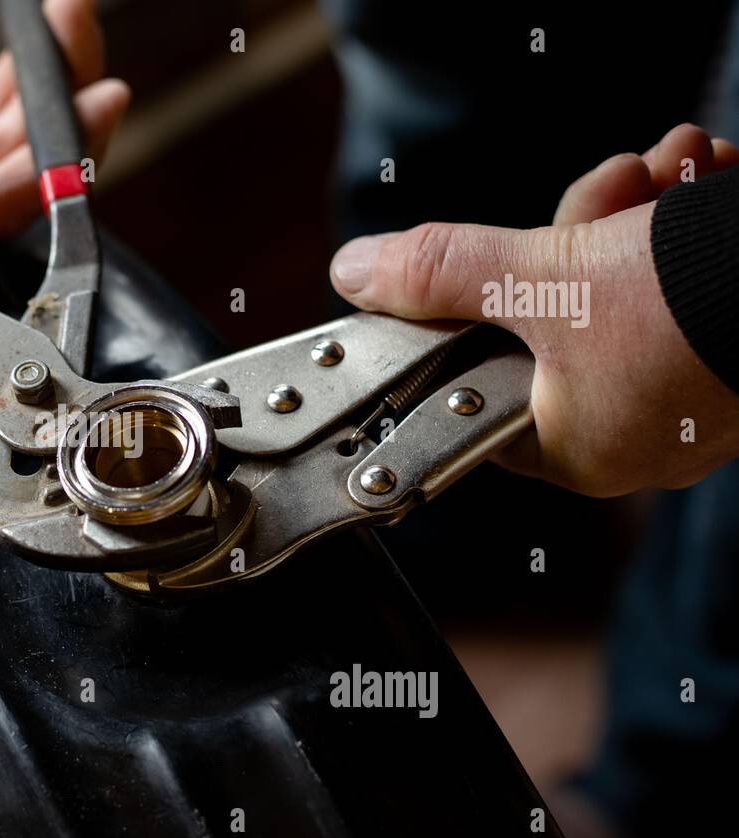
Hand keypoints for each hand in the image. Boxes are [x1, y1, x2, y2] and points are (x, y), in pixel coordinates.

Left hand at [329, 124, 738, 496]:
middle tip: (613, 188)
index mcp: (574, 447)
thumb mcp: (541, 280)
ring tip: (675, 170)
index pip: (486, 387)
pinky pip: (683, 289)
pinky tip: (707, 180)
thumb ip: (441, 276)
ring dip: (638, 213)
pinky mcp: (731, 356)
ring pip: (623, 291)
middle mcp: (634, 434)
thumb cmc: (697, 308)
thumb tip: (357, 274)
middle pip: (555, 324)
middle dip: (577, 234)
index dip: (483, 313)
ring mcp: (691, 397)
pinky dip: (686, 224)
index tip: (494, 262)